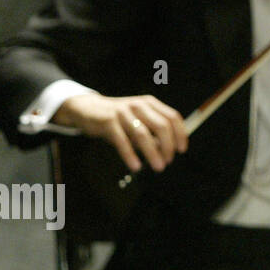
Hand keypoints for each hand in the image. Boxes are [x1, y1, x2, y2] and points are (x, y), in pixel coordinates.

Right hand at [54, 93, 186, 173]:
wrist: (88, 108)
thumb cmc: (118, 118)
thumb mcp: (138, 119)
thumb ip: (152, 131)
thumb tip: (165, 149)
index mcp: (150, 103)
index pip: (172, 117)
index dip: (180, 134)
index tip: (182, 150)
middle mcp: (139, 105)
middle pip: (161, 126)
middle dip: (168, 146)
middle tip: (168, 161)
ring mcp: (123, 112)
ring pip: (143, 134)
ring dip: (153, 153)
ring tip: (158, 166)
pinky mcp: (108, 122)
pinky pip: (122, 141)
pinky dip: (130, 155)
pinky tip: (136, 166)